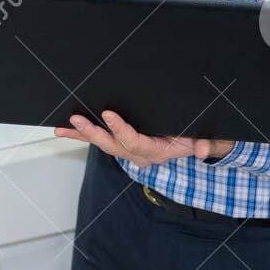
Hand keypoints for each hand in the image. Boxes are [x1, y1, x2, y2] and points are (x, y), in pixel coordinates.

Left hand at [54, 109, 233, 166]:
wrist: (196, 146)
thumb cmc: (198, 137)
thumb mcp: (207, 139)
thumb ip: (207, 143)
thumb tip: (202, 150)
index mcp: (157, 152)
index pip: (136, 142)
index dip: (121, 130)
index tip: (108, 115)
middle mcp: (140, 154)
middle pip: (113, 146)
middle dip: (93, 133)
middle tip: (77, 119)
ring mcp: (130, 150)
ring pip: (103, 144)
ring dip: (82, 136)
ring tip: (62, 127)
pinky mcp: (123, 144)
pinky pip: (101, 141)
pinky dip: (83, 136)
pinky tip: (65, 130)